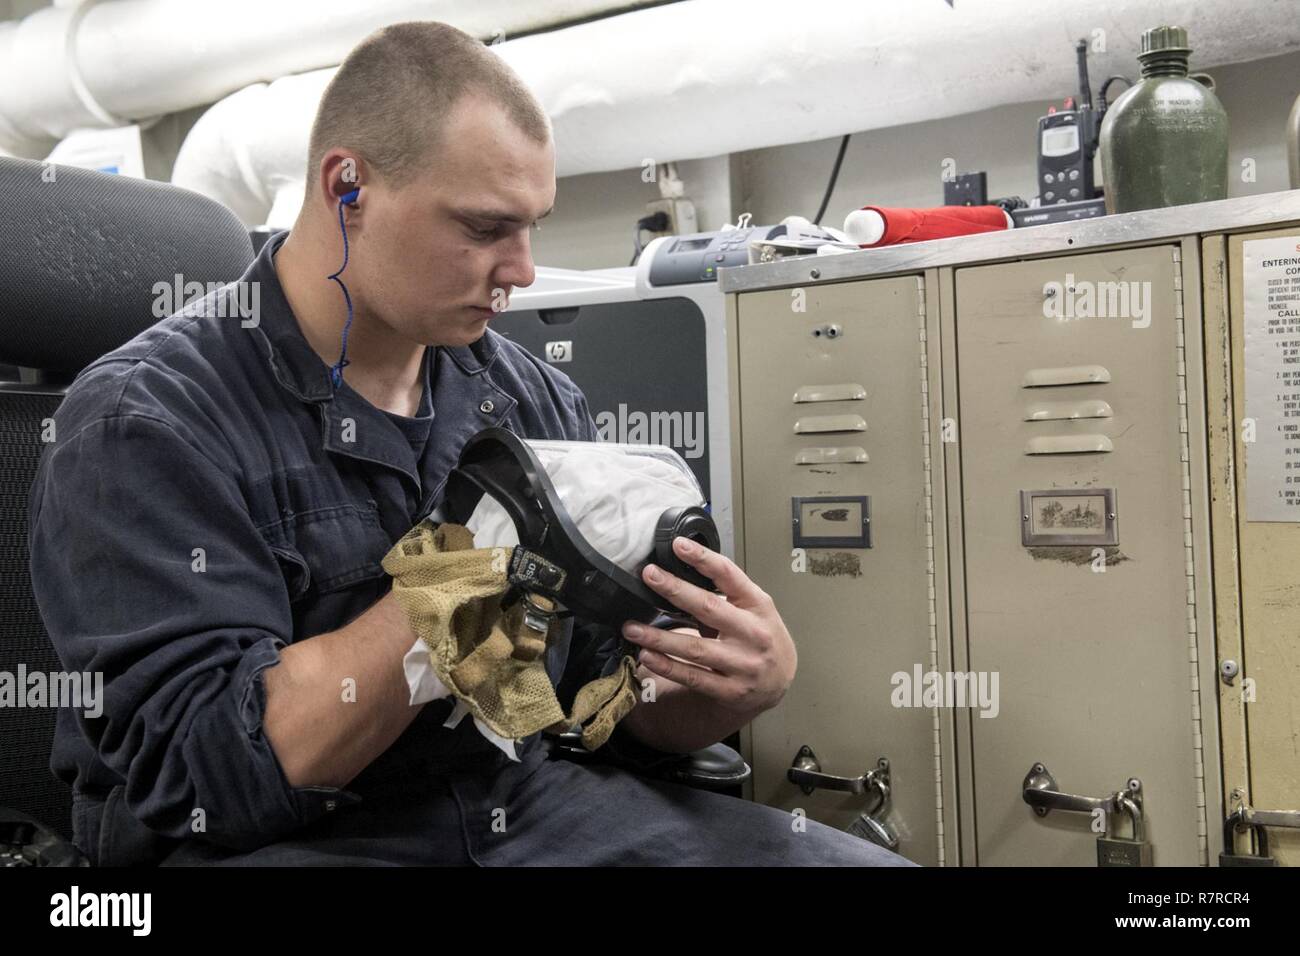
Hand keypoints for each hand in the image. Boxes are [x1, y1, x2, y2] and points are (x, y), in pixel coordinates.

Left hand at [620, 536, 796, 716]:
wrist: (780, 683)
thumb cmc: (760, 636)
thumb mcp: (754, 609)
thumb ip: (726, 593)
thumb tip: (680, 570)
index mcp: (758, 605)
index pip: (730, 576)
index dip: (704, 559)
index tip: (678, 545)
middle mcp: (753, 633)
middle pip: (709, 607)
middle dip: (675, 590)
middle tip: (649, 575)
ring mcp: (742, 664)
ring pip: (695, 648)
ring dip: (659, 637)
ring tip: (631, 627)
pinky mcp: (730, 690)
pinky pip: (693, 677)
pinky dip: (667, 666)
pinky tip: (647, 655)